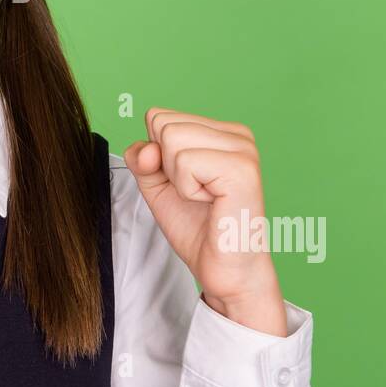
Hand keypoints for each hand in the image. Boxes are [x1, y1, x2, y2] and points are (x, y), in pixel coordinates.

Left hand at [123, 106, 286, 335]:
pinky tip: (211, 203)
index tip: (185, 183)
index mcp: (221, 131)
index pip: (159, 116)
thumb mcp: (157, 185)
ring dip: (177, 179)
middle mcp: (237, 134)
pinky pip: (184, 162)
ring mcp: (243, 149)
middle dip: (166, 166)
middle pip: (163, 124)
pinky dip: (186, 189)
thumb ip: (142, 158)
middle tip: (196, 195)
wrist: (223, 270)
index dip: (157, 156)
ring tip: (204, 199)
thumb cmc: (198, 228)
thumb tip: (148, 148)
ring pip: (171, 139)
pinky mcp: (242, 170)